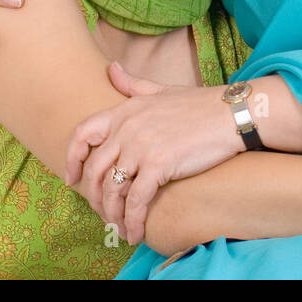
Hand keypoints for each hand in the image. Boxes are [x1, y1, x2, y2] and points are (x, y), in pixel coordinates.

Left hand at [63, 62, 243, 244]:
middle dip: (94, 197)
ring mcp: (140, 146)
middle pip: (95, 169)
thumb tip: (111, 69)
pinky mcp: (158, 165)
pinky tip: (135, 233)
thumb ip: (132, 84)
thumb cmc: (199, 104)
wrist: (230, 114)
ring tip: (120, 227)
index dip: (71, 158)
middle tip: (102, 213)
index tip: (71, 178)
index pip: (82, 134)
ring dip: (112, 214)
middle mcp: (127, 128)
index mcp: (124, 110)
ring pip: (112, 189)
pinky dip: (133, 220)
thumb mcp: (161, 90)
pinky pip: (136, 200)